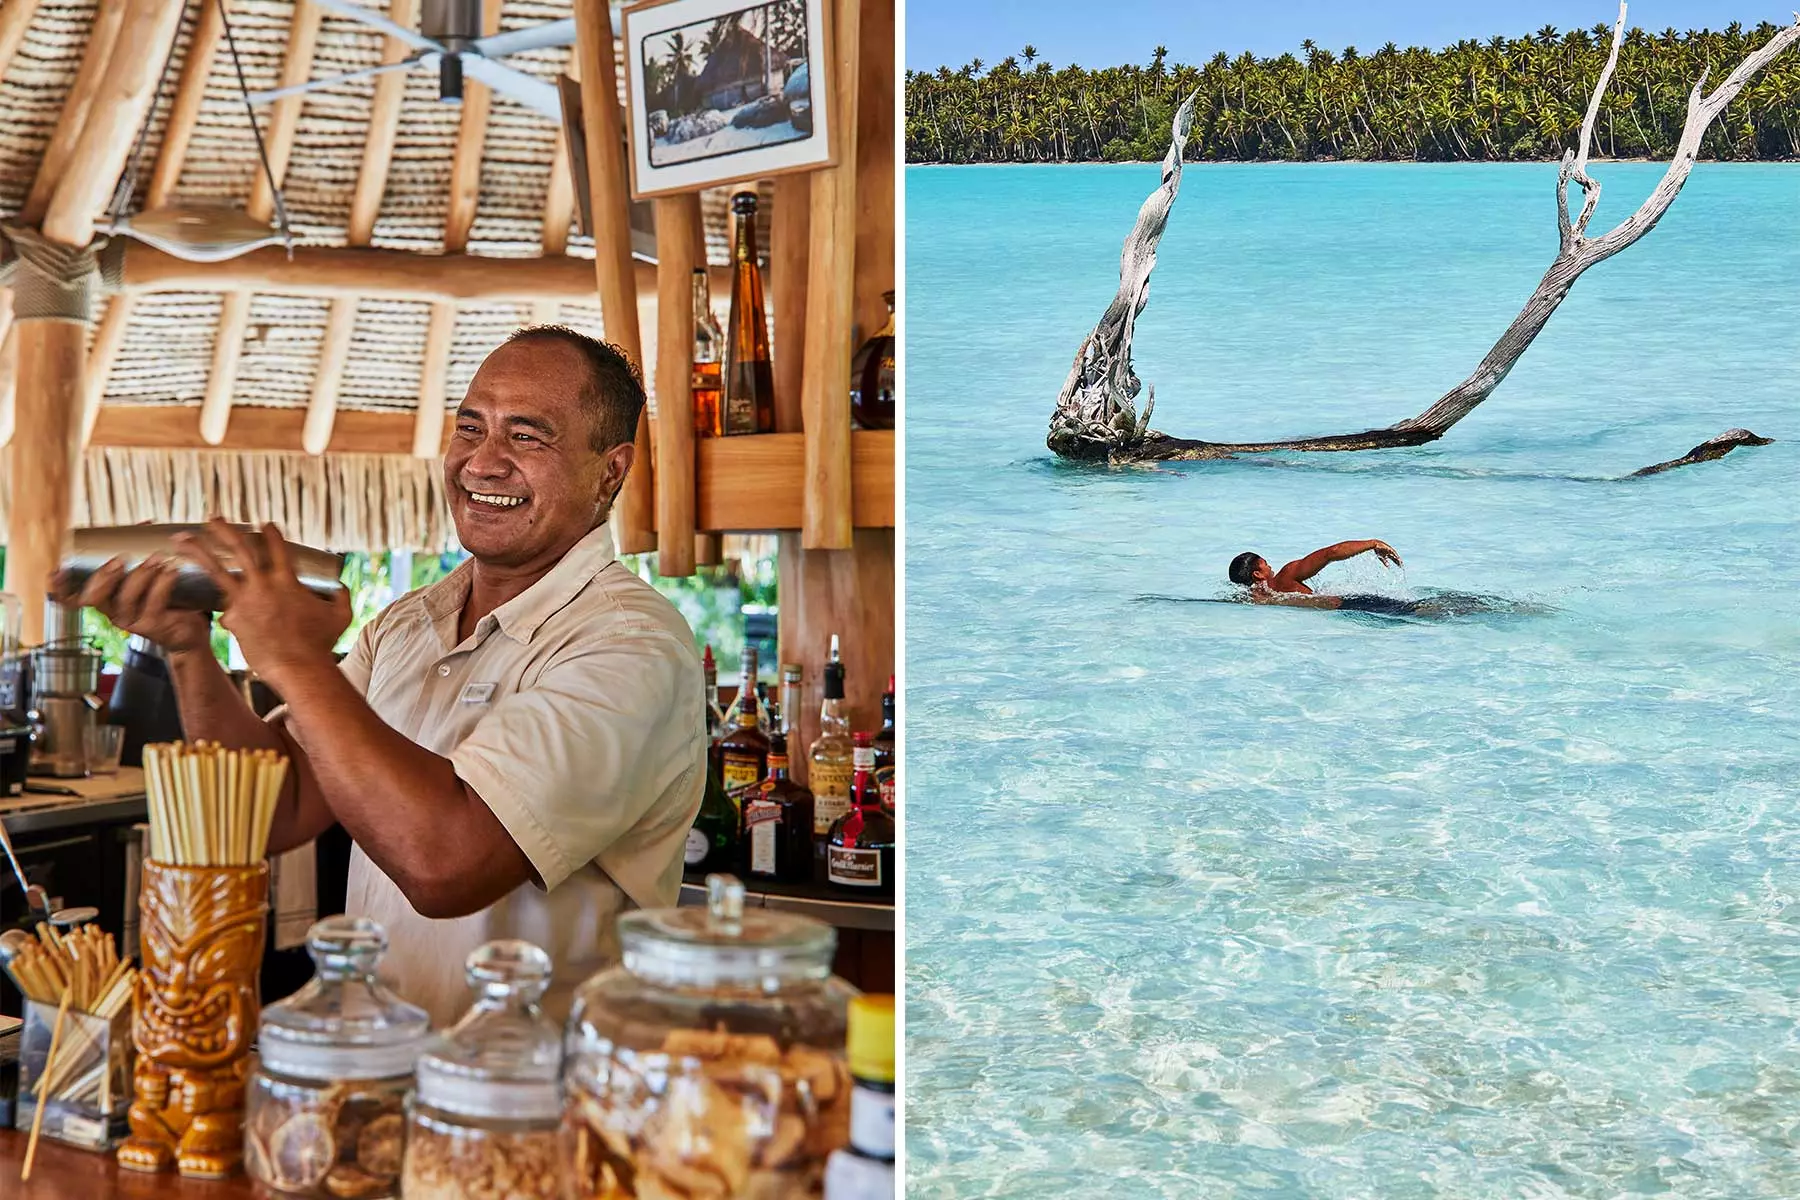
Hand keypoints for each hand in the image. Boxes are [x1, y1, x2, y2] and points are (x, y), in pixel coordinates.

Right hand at [54, 556, 212, 654]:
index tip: (59, 570)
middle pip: (94, 598)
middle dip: (104, 575)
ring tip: (156, 558)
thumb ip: (141, 552)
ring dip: (140, 575)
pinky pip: (153, 603)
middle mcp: (112, 613)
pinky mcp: (152, 627)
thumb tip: (146, 523)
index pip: (71, 599)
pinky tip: (171, 571)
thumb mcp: (147, 576)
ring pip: (125, 599)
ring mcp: (130, 622)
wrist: (188, 630)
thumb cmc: (164, 600)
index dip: (60, 588)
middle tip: (120, 558)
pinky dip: (162, 584)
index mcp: (104, 600)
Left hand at [174, 520, 350, 687]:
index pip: (276, 546)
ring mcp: (245, 602)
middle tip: (213, 519)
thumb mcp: (340, 616)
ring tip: (182, 540)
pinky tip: (223, 616)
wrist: (299, 668)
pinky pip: (225, 610)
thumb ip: (342, 597)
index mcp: (287, 580)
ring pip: (216, 570)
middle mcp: (263, 585)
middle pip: (239, 549)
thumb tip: (341, 586)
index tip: (264, 524)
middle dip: (224, 530)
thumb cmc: (321, 644)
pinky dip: (226, 610)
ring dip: (198, 552)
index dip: (270, 532)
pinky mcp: (234, 620)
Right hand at [1370, 540, 1402, 567]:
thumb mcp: (1381, 558)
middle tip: (1402, 566)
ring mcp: (1391, 550)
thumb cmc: (1378, 550)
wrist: (1376, 544)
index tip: (1400, 567)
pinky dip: (1395, 555)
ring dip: (1398, 559)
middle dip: (1399, 562)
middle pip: (1396, 558)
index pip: (1394, 560)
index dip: (1397, 563)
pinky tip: (1397, 558)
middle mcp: (1391, 553)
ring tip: (1401, 562)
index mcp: (1389, 555)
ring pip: (1396, 555)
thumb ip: (1385, 562)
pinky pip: (1393, 552)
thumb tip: (1388, 567)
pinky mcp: (1390, 548)